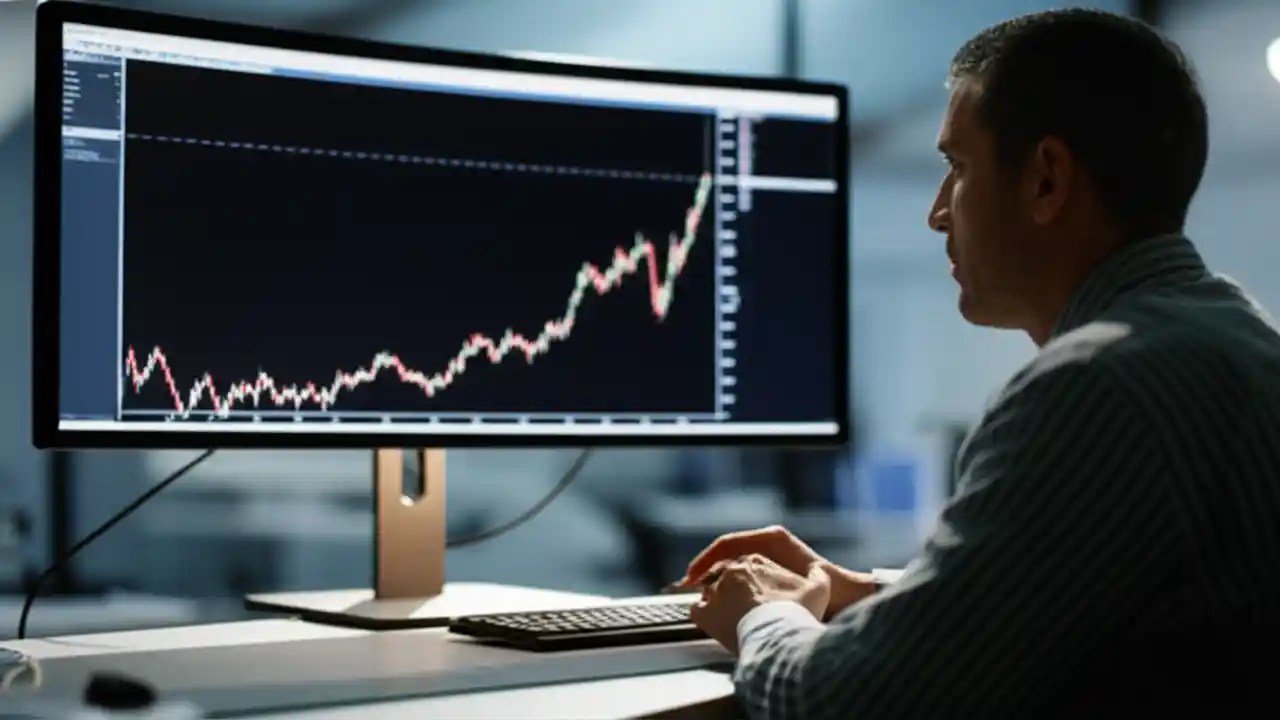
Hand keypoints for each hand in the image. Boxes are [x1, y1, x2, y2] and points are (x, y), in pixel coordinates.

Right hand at [675, 525, 877, 617]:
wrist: (847, 595)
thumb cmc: (827, 587)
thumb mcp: (801, 577)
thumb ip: (769, 576)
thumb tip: (735, 580)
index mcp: (772, 538)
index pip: (727, 543)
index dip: (705, 560)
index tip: (691, 577)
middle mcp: (767, 543)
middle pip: (725, 553)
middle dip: (704, 569)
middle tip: (687, 587)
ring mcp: (766, 555)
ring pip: (729, 563)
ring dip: (712, 578)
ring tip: (697, 595)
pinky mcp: (767, 569)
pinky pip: (738, 573)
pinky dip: (724, 584)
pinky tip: (716, 600)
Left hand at [689, 554, 830, 653]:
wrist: (779, 635)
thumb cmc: (798, 611)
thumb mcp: (818, 586)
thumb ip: (817, 574)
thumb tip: (819, 570)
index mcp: (755, 560)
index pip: (746, 565)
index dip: (752, 580)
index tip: (758, 593)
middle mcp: (731, 571)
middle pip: (727, 576)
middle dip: (734, 590)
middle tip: (744, 607)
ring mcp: (715, 591)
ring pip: (710, 592)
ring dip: (718, 602)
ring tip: (731, 618)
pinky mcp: (704, 613)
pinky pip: (697, 610)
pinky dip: (704, 616)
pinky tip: (714, 625)